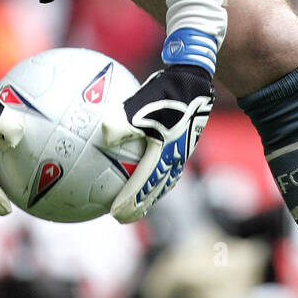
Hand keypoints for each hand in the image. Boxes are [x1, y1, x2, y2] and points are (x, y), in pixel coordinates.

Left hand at [101, 30, 215, 223]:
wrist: (193, 80)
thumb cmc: (165, 92)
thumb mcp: (140, 105)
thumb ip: (122, 123)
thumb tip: (103, 137)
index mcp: (163, 154)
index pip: (144, 186)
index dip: (130, 202)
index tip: (115, 213)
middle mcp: (174, 158)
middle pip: (155, 191)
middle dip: (139, 206)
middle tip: (122, 217)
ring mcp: (180, 152)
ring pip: (163, 181)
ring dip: (148, 195)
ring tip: (134, 202)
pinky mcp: (182, 144)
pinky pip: (166, 168)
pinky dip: (153, 177)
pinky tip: (142, 171)